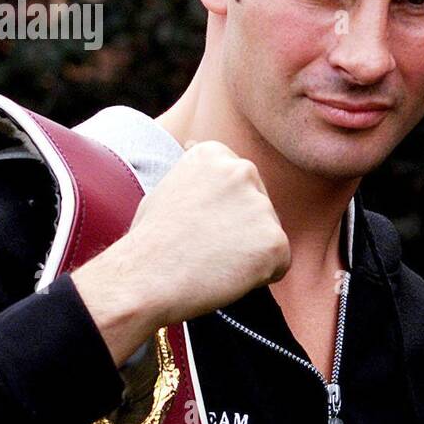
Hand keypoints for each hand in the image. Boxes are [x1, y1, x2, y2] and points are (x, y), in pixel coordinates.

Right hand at [72, 140, 289, 364]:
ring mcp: (261, 205)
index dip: (221, 215)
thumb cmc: (149, 240)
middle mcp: (243, 170)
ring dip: (249, 255)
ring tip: (212, 262)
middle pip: (259, 209)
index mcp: (215, 154)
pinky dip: (259, 277)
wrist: (144, 277)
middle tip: (205, 249)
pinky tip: (226, 276)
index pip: (240, 186)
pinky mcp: (275, 240)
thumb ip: (197, 174)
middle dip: (240, 232)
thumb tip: (195, 145)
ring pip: (269, 236)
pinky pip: (279, 263)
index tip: (197, 226)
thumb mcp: (169, 187)